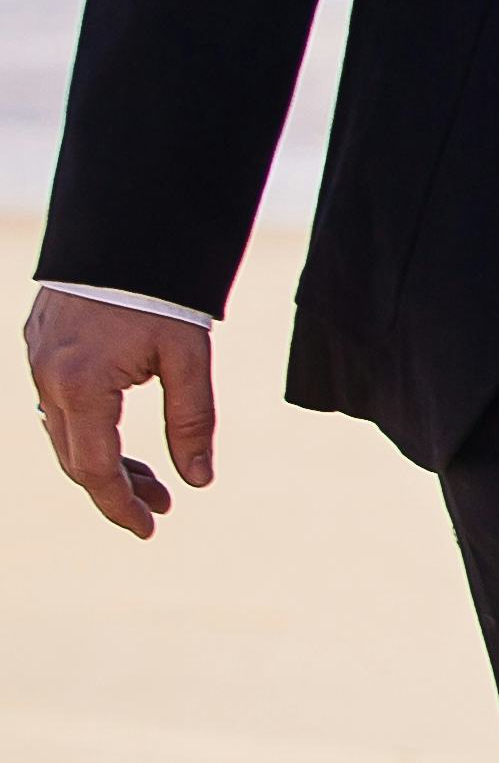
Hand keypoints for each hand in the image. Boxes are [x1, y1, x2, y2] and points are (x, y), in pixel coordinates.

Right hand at [26, 287, 219, 539]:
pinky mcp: (37, 347)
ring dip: (104, 461)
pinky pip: (57, 406)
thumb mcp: (188, 359)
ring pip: (65, 434)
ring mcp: (35, 362)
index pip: (95, 470)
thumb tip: (199, 481)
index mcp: (80, 387)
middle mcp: (47, 379)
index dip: (121, 507)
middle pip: (75, 459)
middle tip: (163, 506)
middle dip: (117, 489)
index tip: (150, 530)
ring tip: (152, 481)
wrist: (123, 232)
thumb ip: (193, 420)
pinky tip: (118, 439)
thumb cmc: (160, 294)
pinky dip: (87, 430)